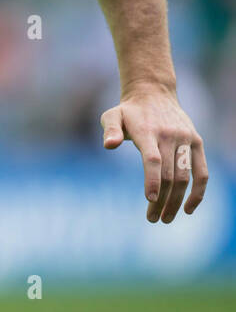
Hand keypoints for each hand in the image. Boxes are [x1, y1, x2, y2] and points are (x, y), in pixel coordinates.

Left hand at [101, 86, 207, 222]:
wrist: (154, 92)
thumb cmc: (129, 111)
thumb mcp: (112, 115)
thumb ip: (110, 130)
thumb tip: (108, 145)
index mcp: (148, 131)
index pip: (153, 160)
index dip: (152, 181)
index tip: (149, 200)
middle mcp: (170, 135)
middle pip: (169, 175)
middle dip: (161, 200)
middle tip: (153, 219)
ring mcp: (186, 139)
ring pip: (186, 177)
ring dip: (177, 201)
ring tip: (166, 218)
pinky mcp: (197, 142)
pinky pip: (202, 171)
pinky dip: (198, 192)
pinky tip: (188, 208)